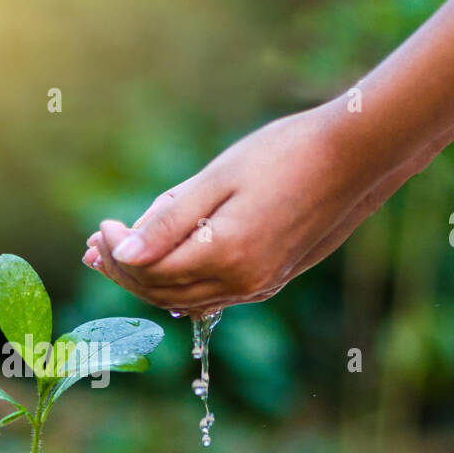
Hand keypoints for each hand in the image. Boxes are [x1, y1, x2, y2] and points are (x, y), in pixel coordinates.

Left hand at [82, 99, 425, 313]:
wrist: (357, 156)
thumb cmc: (286, 154)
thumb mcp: (218, 179)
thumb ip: (169, 220)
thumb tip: (124, 253)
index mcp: (226, 255)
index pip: (150, 271)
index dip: (117, 253)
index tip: (101, 227)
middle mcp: (242, 282)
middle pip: (162, 292)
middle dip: (124, 271)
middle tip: (96, 244)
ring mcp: (259, 285)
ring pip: (185, 298)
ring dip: (148, 279)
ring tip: (117, 253)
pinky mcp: (269, 279)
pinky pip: (211, 295)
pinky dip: (180, 283)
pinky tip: (165, 263)